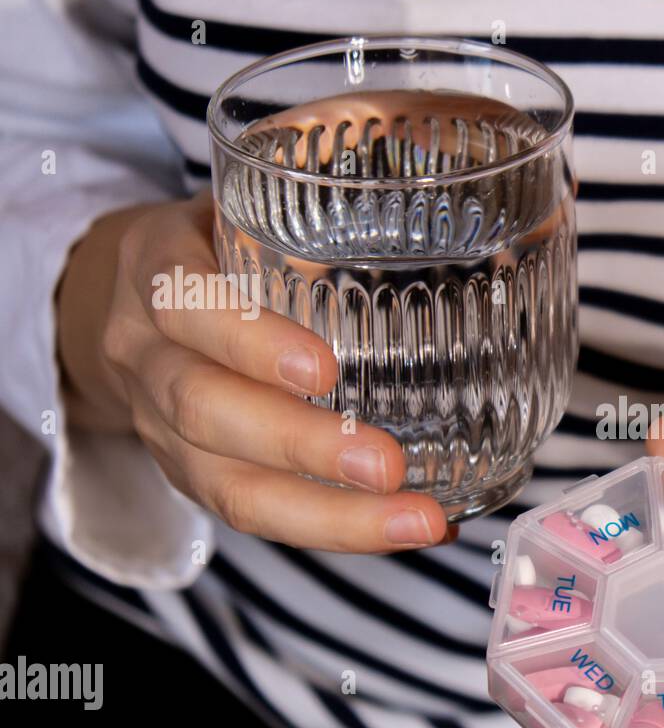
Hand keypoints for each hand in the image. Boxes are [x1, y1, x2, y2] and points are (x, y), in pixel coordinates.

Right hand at [56, 194, 449, 551]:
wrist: (124, 306)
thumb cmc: (214, 253)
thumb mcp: (238, 213)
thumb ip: (314, 207)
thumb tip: (474, 196)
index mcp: (158, 275)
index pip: (187, 305)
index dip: (249, 340)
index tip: (322, 368)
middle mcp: (149, 360)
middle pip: (206, 412)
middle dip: (302, 447)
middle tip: (390, 468)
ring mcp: (166, 431)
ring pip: (232, 488)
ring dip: (332, 518)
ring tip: (420, 522)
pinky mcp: (196, 476)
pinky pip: (258, 517)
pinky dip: (337, 532)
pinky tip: (412, 526)